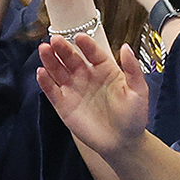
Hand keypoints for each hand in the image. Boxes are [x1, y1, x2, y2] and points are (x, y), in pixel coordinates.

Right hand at [36, 34, 150, 158]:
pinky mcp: (63, 104)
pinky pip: (52, 90)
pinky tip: (41, 72)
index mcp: (105, 69)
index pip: (93, 53)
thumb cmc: (133, 116)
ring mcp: (74, 89)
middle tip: (54, 40)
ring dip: (50, 60)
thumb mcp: (138, 90)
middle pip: (72, 59)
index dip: (86, 45)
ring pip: (58, 71)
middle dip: (63, 49)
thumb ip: (132, 69)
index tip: (80, 37)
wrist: (123, 142)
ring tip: (44, 49)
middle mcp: (87, 76)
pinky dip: (45, 81)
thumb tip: (126, 47)